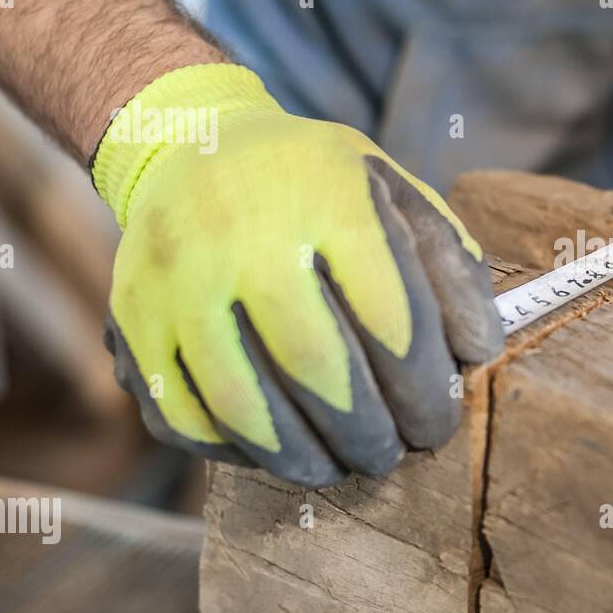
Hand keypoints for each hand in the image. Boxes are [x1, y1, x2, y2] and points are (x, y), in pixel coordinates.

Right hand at [94, 64, 501, 486]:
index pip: (391, 318)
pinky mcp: (133, 322)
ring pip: (243, 406)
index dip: (424, 388)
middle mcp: (242, 238)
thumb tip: (479, 352)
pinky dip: (236, 451)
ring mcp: (175, 282)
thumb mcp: (394, 191)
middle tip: (395, 456)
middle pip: (317, 369)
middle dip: (369, 433)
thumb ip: (449, 264)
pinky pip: (183, 416)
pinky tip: (278, 450)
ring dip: (304, 458)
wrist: (191, 146)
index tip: (441, 421)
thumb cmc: (315, 184)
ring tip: (342, 466)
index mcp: (326, 201)